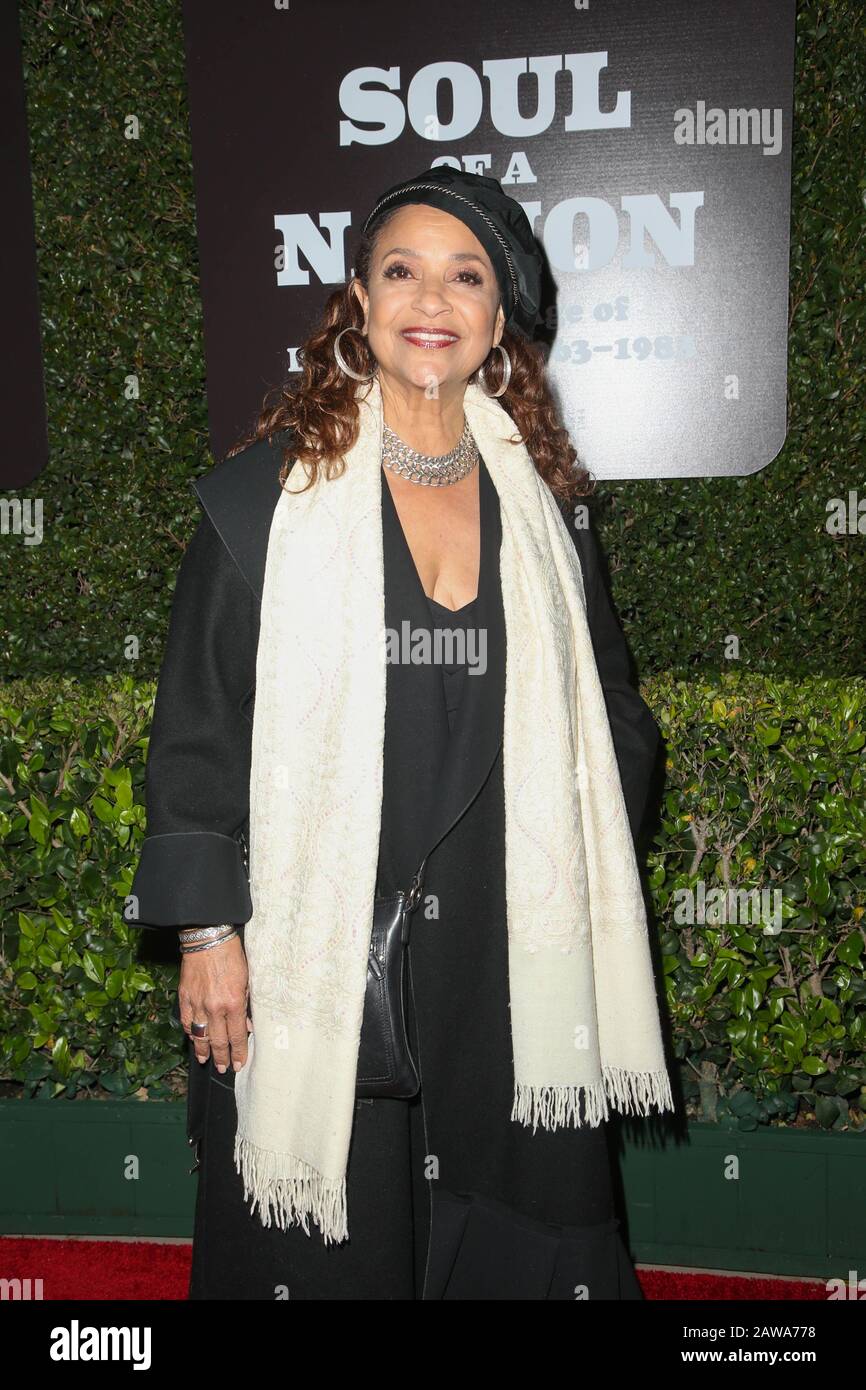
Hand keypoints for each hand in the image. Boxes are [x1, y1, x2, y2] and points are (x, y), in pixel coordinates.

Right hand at [178, 933, 251, 1072]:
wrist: (208, 939)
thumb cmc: (232, 956)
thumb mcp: (248, 980)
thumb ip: (246, 1006)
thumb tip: (246, 1026)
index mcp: (233, 1004)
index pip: (236, 1037)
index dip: (238, 1053)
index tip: (238, 1064)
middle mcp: (214, 1008)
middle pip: (217, 1041)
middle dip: (221, 1057)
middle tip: (223, 1068)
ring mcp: (197, 1004)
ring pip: (199, 1035)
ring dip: (203, 1050)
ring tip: (206, 1060)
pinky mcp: (184, 997)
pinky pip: (187, 1021)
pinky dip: (190, 1032)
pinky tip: (193, 1038)